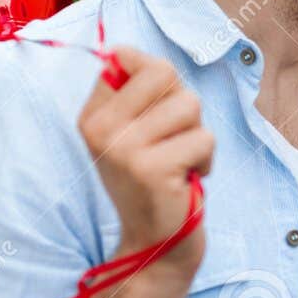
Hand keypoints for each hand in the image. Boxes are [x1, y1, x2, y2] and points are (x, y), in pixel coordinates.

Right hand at [77, 47, 212, 279]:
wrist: (155, 244)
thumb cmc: (154, 181)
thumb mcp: (134, 133)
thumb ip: (136, 92)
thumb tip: (126, 53)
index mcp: (92, 115)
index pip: (127, 57)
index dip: (158, 81)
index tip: (155, 117)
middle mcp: (100, 129)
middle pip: (163, 72)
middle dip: (183, 103)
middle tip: (173, 138)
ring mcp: (123, 149)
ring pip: (189, 104)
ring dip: (197, 134)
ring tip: (180, 160)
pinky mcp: (152, 169)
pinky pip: (204, 138)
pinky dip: (206, 159)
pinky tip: (186, 179)